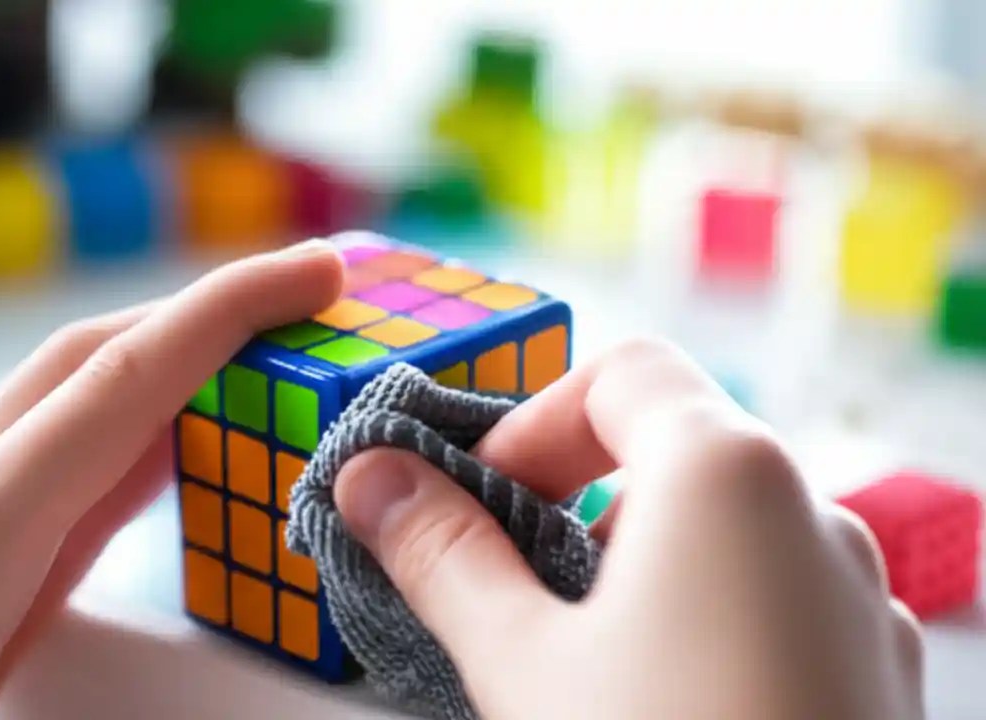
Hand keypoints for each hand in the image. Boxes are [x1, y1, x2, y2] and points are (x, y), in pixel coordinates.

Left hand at [0, 241, 342, 719]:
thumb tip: (212, 701)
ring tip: (261, 382)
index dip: (229, 312)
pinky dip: (125, 439)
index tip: (314, 274)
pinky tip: (160, 464)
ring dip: (170, 372)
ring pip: (70, 407)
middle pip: (93, 360)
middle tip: (309, 314)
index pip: (123, 382)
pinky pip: (50, 465)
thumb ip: (112, 699)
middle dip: (209, 317)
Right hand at [335, 339, 922, 719]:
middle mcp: (813, 514)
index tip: (474, 497)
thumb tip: (374, 479)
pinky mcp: (870, 665)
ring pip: (728, 526)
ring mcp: (855, 593)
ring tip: (580, 649)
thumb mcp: (521, 661)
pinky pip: (776, 593)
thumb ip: (442, 553)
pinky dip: (703, 608)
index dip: (531, 423)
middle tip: (511, 574)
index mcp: (727, 475)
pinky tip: (660, 692)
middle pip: (675, 443)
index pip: (621, 373)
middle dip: (576, 494)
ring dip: (638, 558)